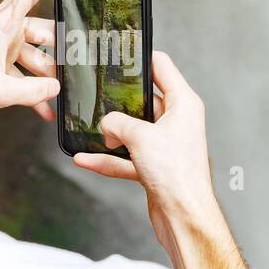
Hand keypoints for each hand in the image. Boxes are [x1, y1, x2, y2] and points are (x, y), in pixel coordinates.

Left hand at [0, 0, 89, 133]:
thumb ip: (31, 91)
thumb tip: (55, 88)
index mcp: (1, 22)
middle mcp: (2, 29)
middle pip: (44, 28)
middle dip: (60, 48)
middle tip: (74, 65)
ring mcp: (0, 46)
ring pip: (36, 52)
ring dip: (47, 74)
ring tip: (56, 94)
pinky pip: (24, 73)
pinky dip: (35, 90)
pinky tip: (45, 109)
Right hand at [73, 51, 225, 268]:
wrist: (184, 216)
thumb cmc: (176, 174)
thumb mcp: (140, 136)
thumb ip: (117, 122)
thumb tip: (106, 124)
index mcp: (184, 104)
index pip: (162, 67)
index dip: (141, 57)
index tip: (121, 51)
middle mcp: (177, 121)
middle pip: (144, 99)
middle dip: (119, 99)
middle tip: (96, 89)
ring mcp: (166, 144)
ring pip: (132, 130)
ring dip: (110, 132)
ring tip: (87, 127)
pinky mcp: (155, 166)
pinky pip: (127, 157)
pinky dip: (108, 158)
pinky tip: (85, 158)